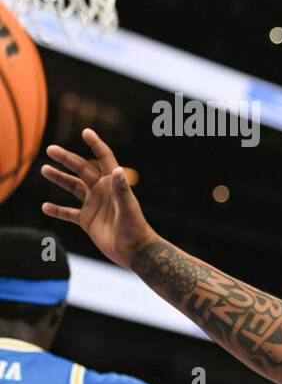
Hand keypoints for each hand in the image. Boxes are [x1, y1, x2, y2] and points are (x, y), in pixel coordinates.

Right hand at [40, 128, 157, 269]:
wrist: (135, 251)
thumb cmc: (135, 229)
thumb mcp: (128, 209)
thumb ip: (122, 190)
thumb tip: (116, 170)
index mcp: (112, 185)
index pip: (104, 159)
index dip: (96, 145)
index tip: (86, 132)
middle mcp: (102, 191)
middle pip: (82, 170)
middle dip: (67, 159)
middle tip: (50, 149)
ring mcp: (94, 205)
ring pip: (72, 187)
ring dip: (59, 179)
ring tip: (44, 169)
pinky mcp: (88, 221)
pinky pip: (69, 213)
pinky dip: (57, 210)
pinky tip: (45, 207)